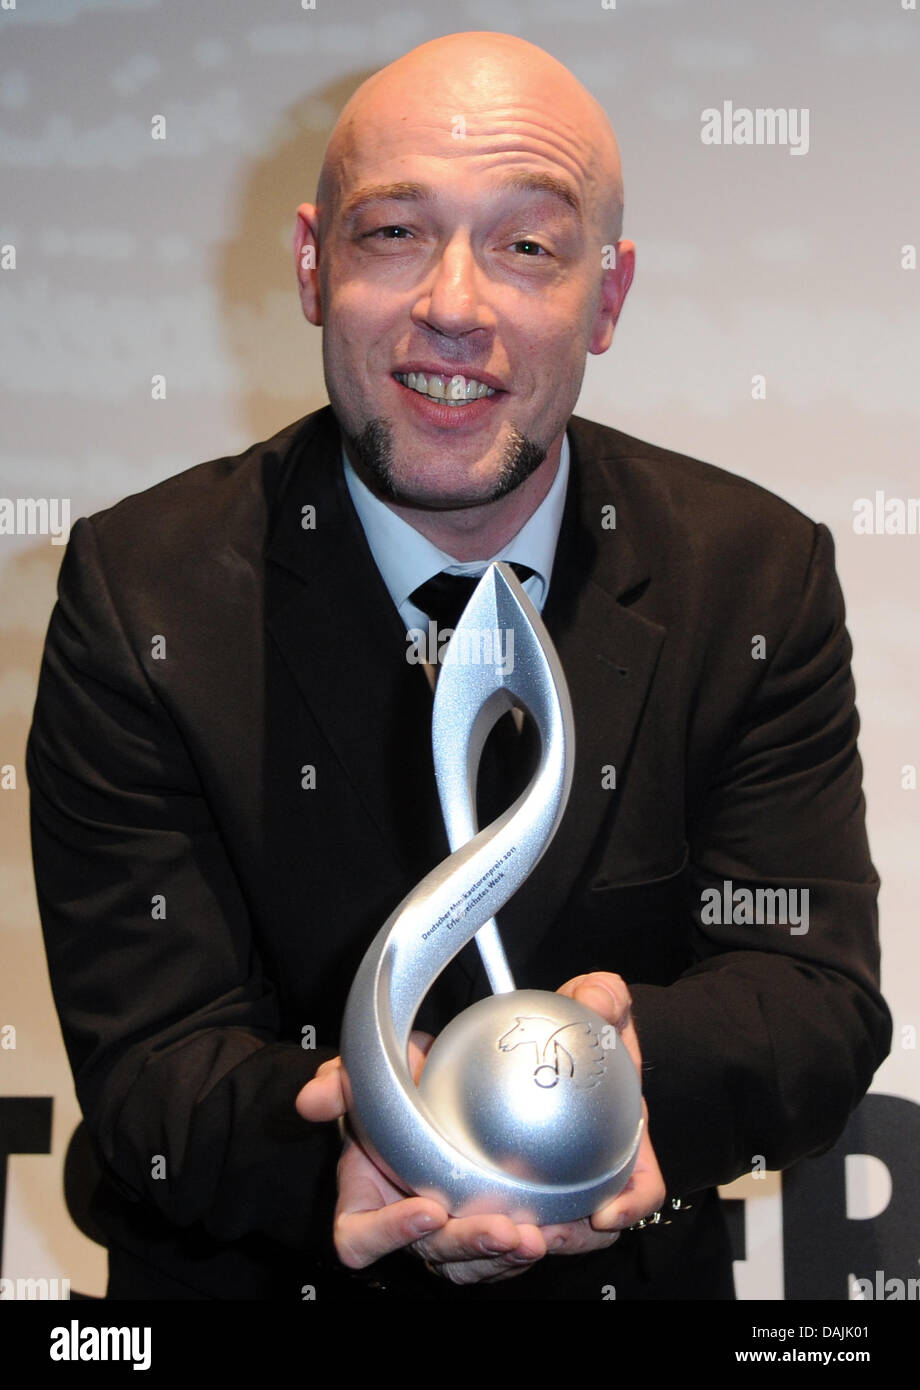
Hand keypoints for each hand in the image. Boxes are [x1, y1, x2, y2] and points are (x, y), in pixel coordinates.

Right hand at [295, 972, 664, 1284]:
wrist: (449, 1079)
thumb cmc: (402, 1081)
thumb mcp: (372, 1066)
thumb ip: (341, 1078)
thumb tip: (310, 1099)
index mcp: (368, 1193)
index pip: (359, 1239)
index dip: (388, 1234)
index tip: (427, 1206)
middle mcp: (408, 1222)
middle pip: (434, 1257)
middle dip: (471, 1248)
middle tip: (507, 1228)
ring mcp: (450, 1232)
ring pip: (475, 1267)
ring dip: (506, 1256)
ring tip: (539, 1234)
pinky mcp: (493, 1229)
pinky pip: (510, 1253)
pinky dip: (536, 1242)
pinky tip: (564, 1223)